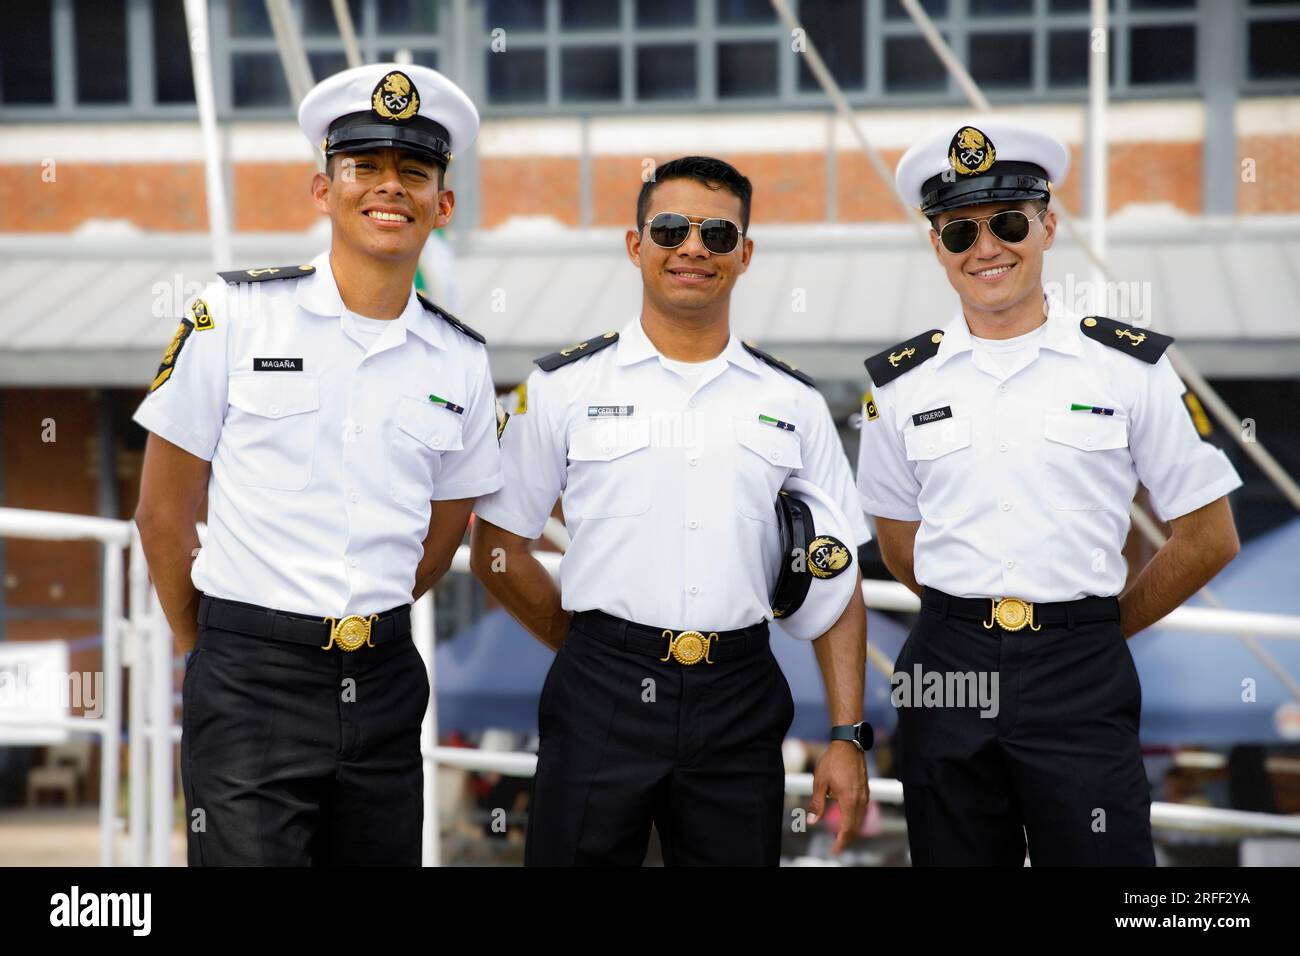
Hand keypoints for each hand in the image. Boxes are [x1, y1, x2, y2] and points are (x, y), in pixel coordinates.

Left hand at [808, 739, 868, 854]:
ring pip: (860, 819)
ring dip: (851, 830)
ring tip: (840, 835)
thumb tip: (812, 821)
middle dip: (847, 839)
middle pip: (856, 827)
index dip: (841, 842)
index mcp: (849, 801)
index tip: (834, 850)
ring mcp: (865, 795)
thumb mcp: (820, 783)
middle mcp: (860, 800)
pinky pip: (862, 811)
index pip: (847, 829)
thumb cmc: (833, 761)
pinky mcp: (865, 790)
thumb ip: (817, 804)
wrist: (848, 745)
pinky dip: (855, 819)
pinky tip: (847, 818)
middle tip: (836, 846)